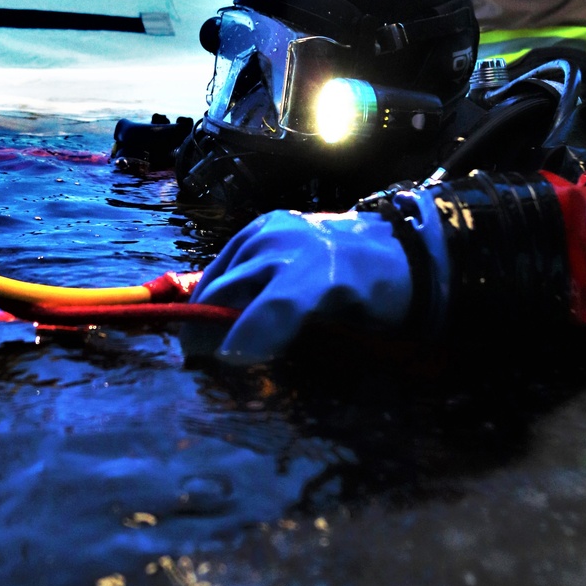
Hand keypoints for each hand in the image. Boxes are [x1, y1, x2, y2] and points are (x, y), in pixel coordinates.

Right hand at [186, 209, 411, 364]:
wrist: (391, 249)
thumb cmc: (376, 301)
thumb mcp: (351, 329)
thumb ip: (302, 341)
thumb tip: (250, 359)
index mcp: (322, 277)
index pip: (272, 310)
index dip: (240, 339)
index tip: (221, 362)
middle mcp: (291, 246)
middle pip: (231, 289)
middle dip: (206, 325)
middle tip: (194, 355)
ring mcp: (273, 229)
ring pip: (221, 271)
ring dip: (205, 303)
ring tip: (197, 331)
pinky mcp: (263, 223)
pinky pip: (227, 255)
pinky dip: (216, 280)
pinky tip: (212, 300)